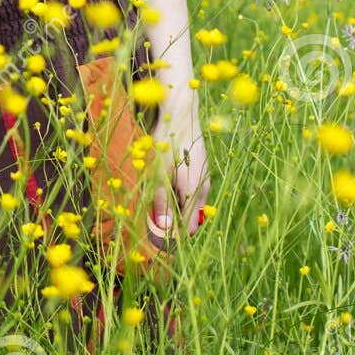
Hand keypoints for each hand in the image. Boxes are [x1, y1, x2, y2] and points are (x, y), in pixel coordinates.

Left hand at [148, 98, 209, 245]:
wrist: (180, 116)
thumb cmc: (166, 144)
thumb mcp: (159, 174)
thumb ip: (162, 201)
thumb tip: (165, 228)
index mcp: (194, 193)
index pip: (187, 228)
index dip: (173, 236)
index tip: (156, 237)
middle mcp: (202, 189)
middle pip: (188, 218)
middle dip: (171, 221)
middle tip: (151, 215)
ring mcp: (203, 180)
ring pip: (188, 205)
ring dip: (173, 206)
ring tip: (157, 195)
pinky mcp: (199, 172)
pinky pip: (189, 192)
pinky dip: (177, 194)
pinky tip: (165, 182)